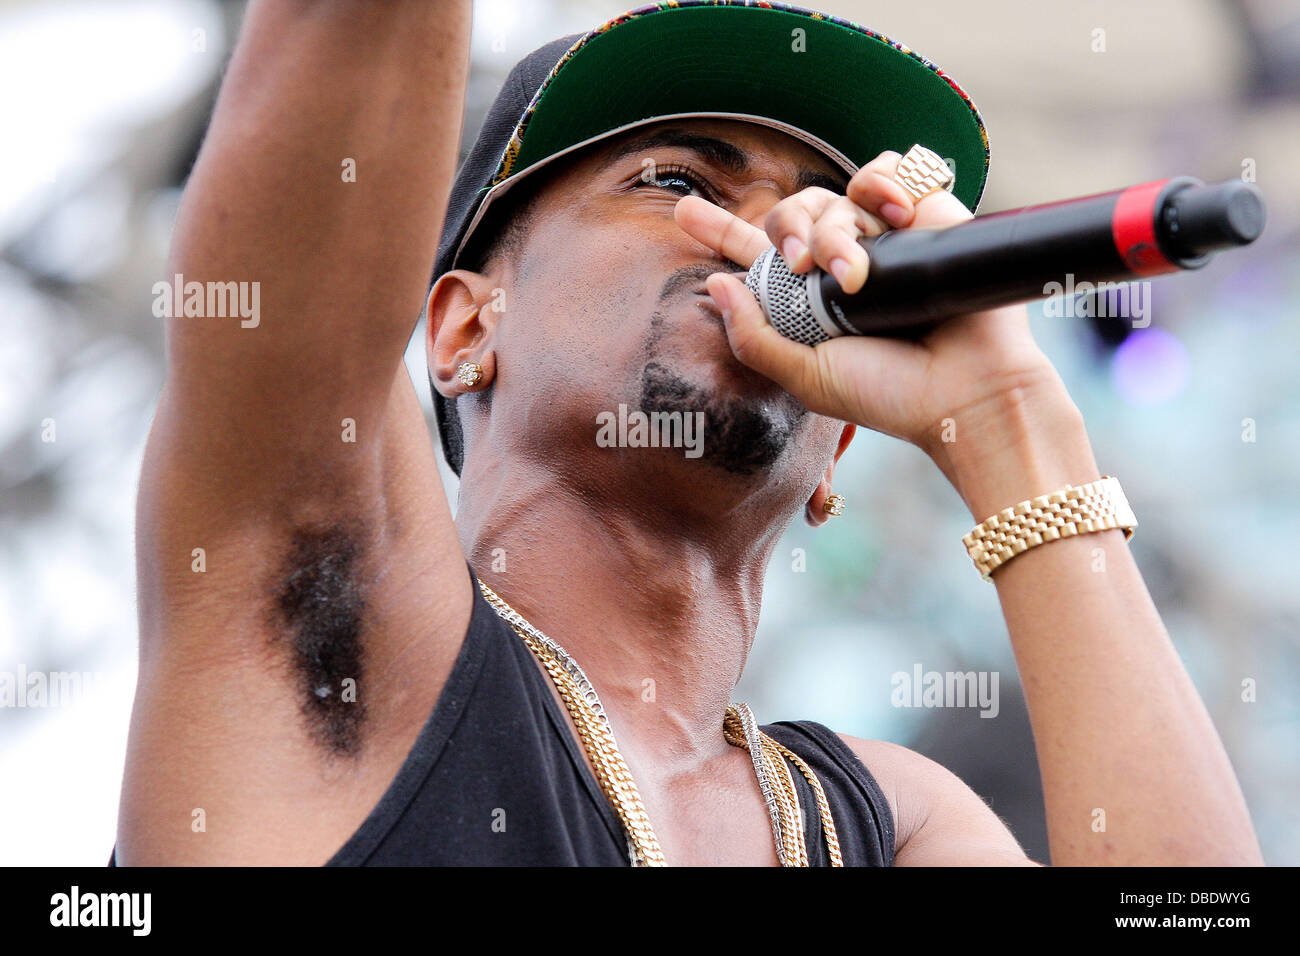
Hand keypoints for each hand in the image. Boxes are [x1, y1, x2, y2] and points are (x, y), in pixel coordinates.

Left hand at [673, 149, 1073, 473]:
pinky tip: (893, 213)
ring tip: (856, 273)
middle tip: (803, 268)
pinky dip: (883, 181)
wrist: (967, 389)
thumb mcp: (806, 377)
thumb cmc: (889, 393)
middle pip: (791, 216)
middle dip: (788, 234)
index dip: (720, 231)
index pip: (756, 257)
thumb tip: (716, 283)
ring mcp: (885, 239)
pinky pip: (890, 172)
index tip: (683, 212)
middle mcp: (842, 265)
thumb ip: (754, 338)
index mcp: (807, 301)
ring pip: (836, 197)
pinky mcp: (927, 217)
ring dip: (836, 228)